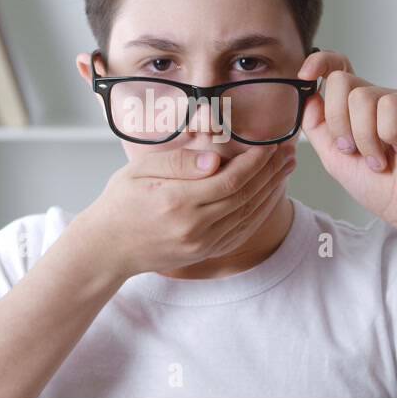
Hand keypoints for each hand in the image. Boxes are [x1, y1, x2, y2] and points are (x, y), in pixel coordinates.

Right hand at [77, 143, 295, 278]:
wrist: (107, 248)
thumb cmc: (119, 203)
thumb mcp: (139, 171)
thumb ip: (179, 163)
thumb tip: (216, 159)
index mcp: (176, 202)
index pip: (228, 180)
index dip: (254, 162)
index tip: (269, 144)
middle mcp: (193, 227)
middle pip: (244, 197)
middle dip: (270, 173)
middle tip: (289, 152)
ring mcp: (201, 244)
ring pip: (247, 216)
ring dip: (271, 191)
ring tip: (286, 169)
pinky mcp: (204, 253)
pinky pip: (240, 232)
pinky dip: (259, 213)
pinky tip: (269, 196)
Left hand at [298, 49, 396, 241]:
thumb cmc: (379, 186)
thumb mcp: (333, 157)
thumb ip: (318, 127)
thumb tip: (309, 96)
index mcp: (351, 108)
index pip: (335, 69)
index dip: (319, 63)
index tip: (305, 76)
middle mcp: (373, 98)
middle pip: (340, 81)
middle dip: (338, 122)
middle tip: (353, 150)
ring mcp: (396, 99)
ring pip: (361, 97)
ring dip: (365, 137)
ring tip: (379, 158)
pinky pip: (389, 105)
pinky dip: (388, 135)